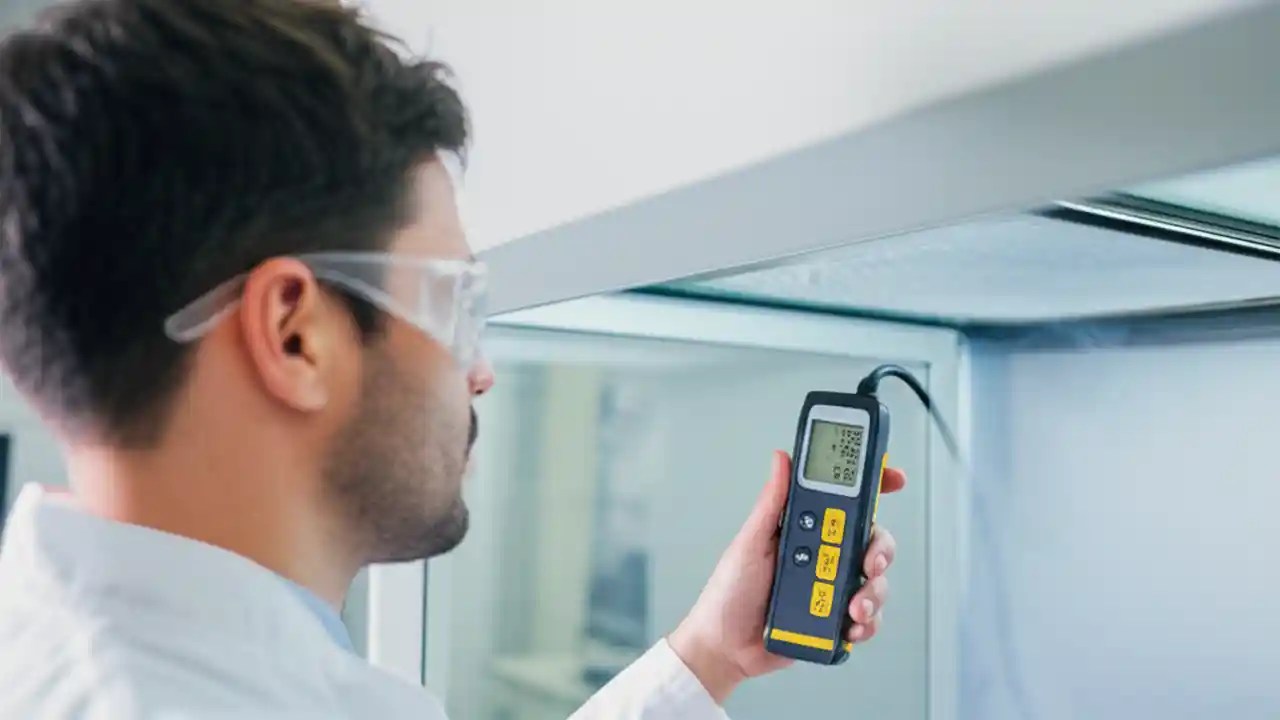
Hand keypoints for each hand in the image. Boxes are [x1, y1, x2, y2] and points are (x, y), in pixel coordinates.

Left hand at [668, 450, 905, 703]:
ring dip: (873, 592)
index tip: (893, 478)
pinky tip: (851, 625)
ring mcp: (832, 588)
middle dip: (880, 550)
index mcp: (805, 530)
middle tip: (870, 562)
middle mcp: (825, 556)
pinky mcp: (835, 620)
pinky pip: (867, 618)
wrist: (725, 646)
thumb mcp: (751, 541)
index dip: (875, 486)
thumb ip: (772, 502)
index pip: (846, 502)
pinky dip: (866, 622)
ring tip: (853, 606)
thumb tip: (782, 459)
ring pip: (875, 581)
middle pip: (872, 540)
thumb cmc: (730, 591)